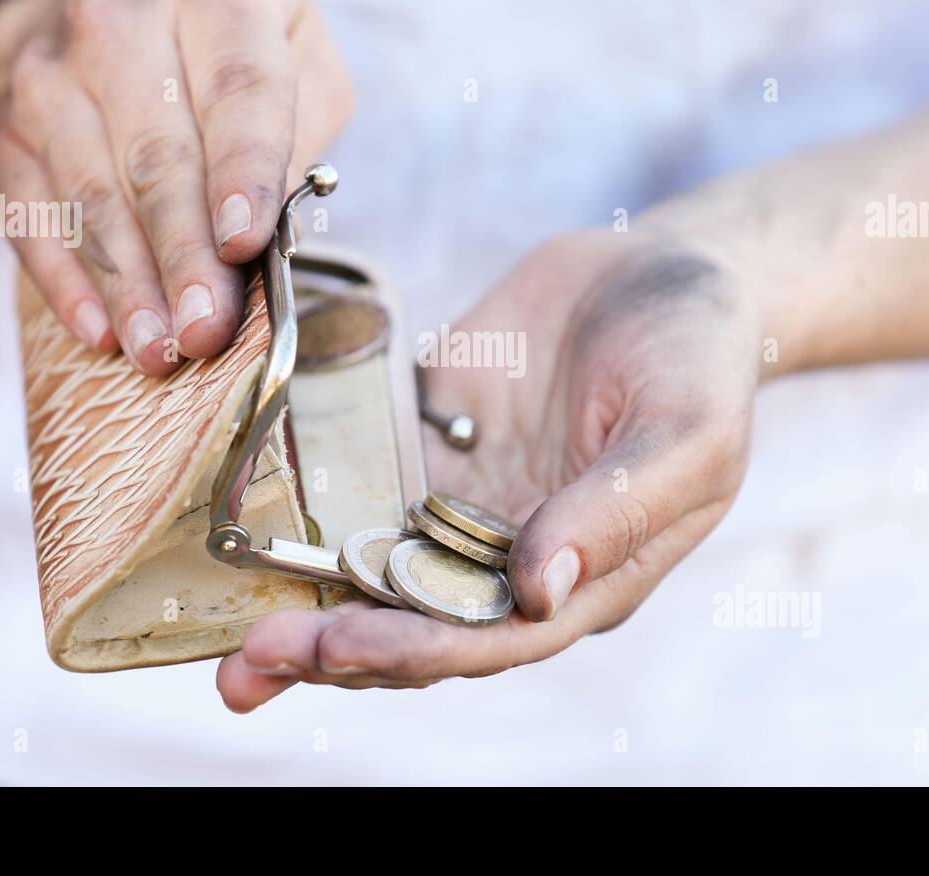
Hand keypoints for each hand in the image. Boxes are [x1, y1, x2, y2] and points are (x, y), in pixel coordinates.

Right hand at [0, 0, 351, 373]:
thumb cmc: (238, 49)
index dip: (241, 173)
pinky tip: (100, 330)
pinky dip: (65, 277)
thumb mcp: (301, 64)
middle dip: (184, 255)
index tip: (245, 248)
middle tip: (206, 330)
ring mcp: (51, 68)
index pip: (236, 89)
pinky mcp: (7, 123)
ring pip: (91, 191)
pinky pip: (29, 210)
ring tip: (160, 351)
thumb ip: (297, 140)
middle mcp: (119, 14)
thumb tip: (266, 246)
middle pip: (158, 154)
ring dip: (127, 282)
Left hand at [217, 229, 765, 708]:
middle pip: (419, 622)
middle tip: (249, 662)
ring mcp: (466, 505)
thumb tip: (541, 589)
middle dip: (336, 647)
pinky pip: (360, 487)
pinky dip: (307, 514)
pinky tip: (245, 524)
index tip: (337, 646)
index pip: (493, 637)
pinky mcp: (429, 449)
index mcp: (587, 574)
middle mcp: (516, 556)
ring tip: (229, 635)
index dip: (415, 648)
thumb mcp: (685, 430)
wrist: (662, 267)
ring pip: (376, 572)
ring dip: (307, 605)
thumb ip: (618, 511)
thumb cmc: (699, 355)